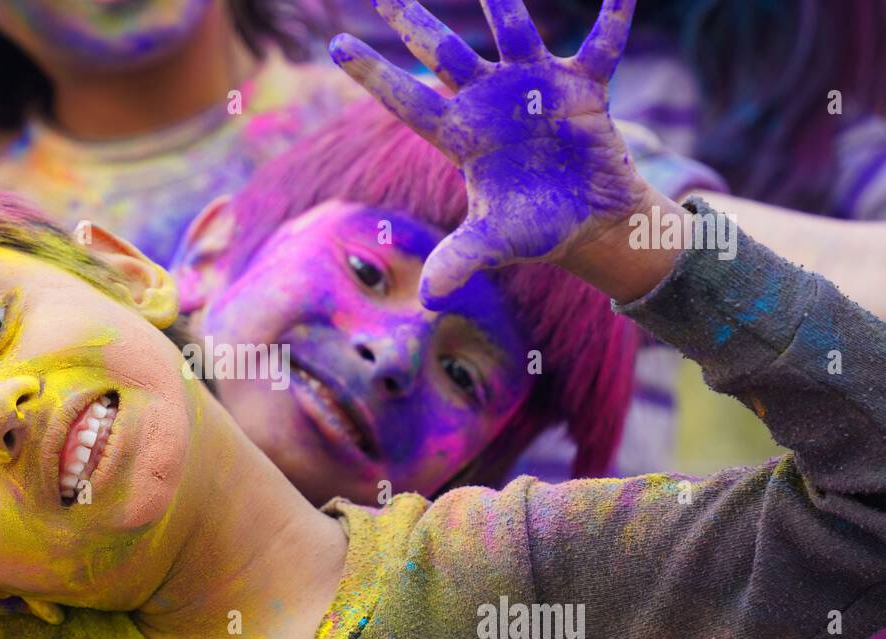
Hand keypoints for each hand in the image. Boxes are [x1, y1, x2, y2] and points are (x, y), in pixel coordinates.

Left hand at [331, 0, 658, 307]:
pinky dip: (614, 17)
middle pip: (445, 54)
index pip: (406, 101)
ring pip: (515, 31)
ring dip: (502, 0)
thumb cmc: (535, 231)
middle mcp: (489, 103)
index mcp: (461, 136)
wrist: (590, 224)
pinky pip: (601, 45)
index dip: (373, 75)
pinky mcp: (581, 88)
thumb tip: (431, 297)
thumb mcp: (495, 245)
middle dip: (416, 22)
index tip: (335, 47)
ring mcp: (533, 89)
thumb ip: (461, 260)